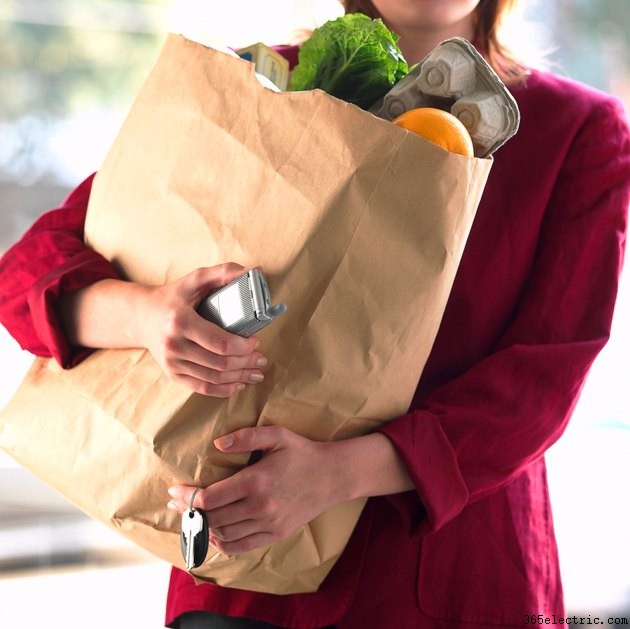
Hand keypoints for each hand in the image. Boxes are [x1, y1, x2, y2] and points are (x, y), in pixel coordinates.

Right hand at [58, 262, 266, 396]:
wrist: (141, 316)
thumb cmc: (173, 296)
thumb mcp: (195, 280)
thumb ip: (224, 272)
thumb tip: (255, 271)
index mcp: (181, 321)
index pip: (220, 343)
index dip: (243, 347)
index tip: (256, 342)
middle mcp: (174, 345)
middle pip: (220, 363)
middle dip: (246, 363)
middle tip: (261, 358)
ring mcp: (172, 363)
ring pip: (214, 378)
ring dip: (240, 377)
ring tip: (256, 372)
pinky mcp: (172, 375)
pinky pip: (202, 388)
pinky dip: (224, 389)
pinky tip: (239, 385)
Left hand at [168, 426, 345, 554]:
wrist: (333, 476)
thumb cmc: (302, 452)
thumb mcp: (277, 435)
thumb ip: (246, 437)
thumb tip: (217, 444)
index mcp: (256, 480)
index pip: (209, 498)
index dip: (187, 497)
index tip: (174, 491)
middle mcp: (260, 506)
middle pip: (212, 518)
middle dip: (188, 513)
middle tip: (176, 505)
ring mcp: (268, 523)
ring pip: (223, 535)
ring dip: (202, 528)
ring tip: (192, 517)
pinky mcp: (276, 534)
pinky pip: (240, 546)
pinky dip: (221, 544)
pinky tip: (213, 533)